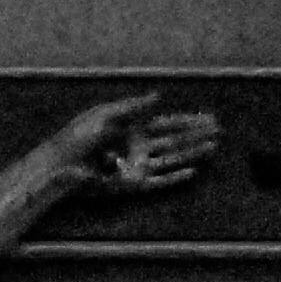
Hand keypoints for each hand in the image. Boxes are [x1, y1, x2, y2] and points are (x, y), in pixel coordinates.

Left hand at [65, 89, 221, 200]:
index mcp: (133, 129)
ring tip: (213, 147)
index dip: (187, 120)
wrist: (60, 164)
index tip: (207, 117)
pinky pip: (158, 182)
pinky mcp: (132, 186)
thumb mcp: (105, 113)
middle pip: (175, 141)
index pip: (167, 124)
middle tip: (219, 130)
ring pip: (172, 159)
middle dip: (197, 135)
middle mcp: (139, 148)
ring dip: (193, 152)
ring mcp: (137, 167)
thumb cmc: (77, 137)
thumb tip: (158, 96)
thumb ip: (133, 106)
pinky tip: (192, 171)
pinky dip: (175, 177)